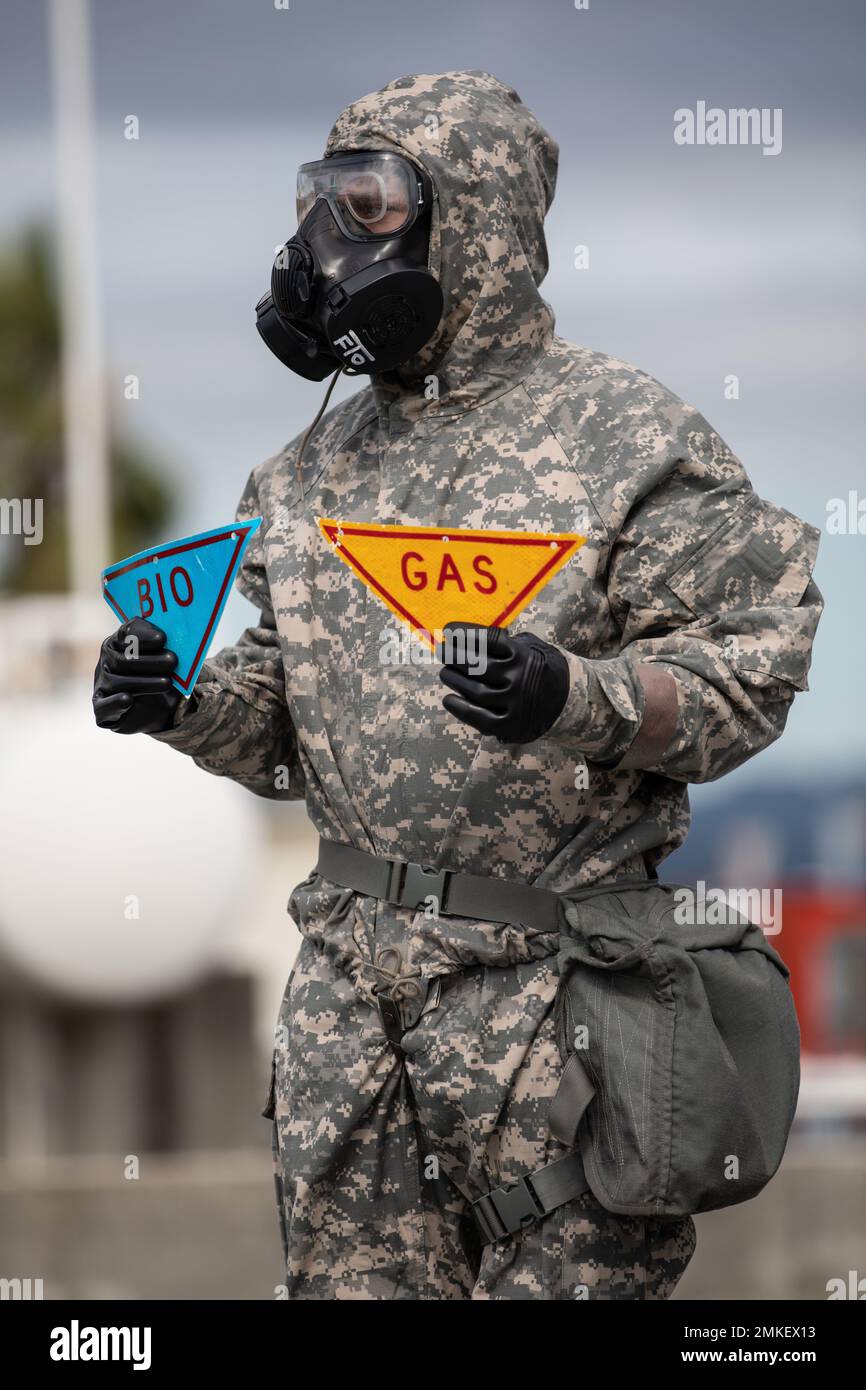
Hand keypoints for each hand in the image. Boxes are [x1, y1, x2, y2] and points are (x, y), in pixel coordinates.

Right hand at [93, 618, 181, 734]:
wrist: (153, 708)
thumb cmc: (159, 676)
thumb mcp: (165, 661)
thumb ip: (169, 650)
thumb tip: (186, 647)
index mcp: (120, 642)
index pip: (126, 633)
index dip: (143, 634)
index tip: (163, 638)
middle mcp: (107, 661)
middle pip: (123, 659)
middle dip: (150, 660)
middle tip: (173, 661)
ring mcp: (102, 684)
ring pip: (117, 682)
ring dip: (144, 682)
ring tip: (168, 682)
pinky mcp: (101, 708)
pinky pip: (104, 706)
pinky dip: (115, 702)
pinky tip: (128, 699)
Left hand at [439, 622, 568, 743]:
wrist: (569, 701)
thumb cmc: (541, 668)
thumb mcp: (532, 646)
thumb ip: (506, 641)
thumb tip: (466, 637)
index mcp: (524, 654)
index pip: (488, 639)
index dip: (464, 634)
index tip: (448, 630)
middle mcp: (520, 678)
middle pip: (477, 665)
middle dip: (454, 656)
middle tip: (442, 652)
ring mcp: (515, 703)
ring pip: (475, 690)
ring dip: (454, 680)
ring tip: (445, 673)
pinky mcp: (511, 725)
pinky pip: (479, 717)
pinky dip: (460, 709)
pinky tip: (449, 699)